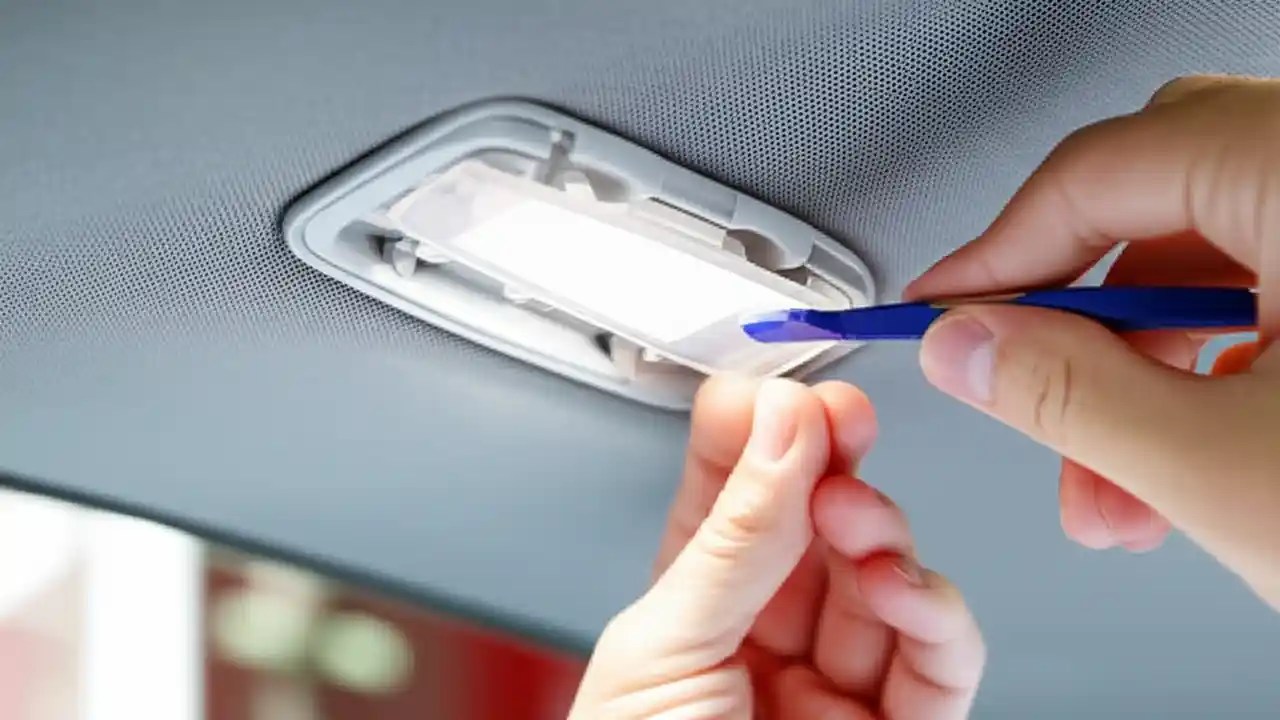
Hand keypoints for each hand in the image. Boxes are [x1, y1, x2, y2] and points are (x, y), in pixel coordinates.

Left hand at [568, 377, 983, 718]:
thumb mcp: (664, 648)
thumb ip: (735, 537)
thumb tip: (778, 427)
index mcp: (691, 617)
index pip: (730, 502)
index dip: (754, 438)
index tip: (772, 387)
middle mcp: (766, 645)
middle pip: (818, 530)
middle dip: (831, 469)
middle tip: (837, 423)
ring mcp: (836, 687)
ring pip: (885, 581)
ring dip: (880, 533)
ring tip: (855, 511)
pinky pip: (937, 661)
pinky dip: (932, 611)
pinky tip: (899, 579)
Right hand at [905, 75, 1279, 604]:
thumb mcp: (1224, 468)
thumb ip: (1070, 396)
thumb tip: (968, 346)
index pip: (1099, 175)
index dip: (996, 255)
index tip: (936, 308)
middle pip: (1153, 203)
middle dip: (1077, 322)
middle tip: (1025, 382)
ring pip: (1213, 258)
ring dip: (1144, 373)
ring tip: (1119, 486)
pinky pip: (1274, 284)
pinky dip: (1214, 370)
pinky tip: (1200, 459)